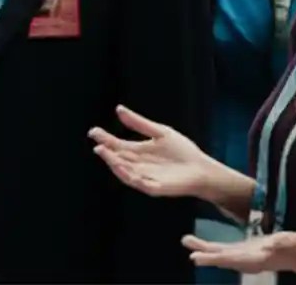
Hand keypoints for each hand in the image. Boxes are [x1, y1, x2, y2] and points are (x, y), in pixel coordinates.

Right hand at [88, 105, 219, 199]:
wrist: (202, 168)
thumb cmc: (183, 151)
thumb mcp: (160, 132)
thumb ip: (139, 123)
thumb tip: (118, 109)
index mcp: (138, 152)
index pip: (117, 145)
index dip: (105, 139)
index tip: (94, 131)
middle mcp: (138, 165)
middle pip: (118, 158)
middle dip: (107, 152)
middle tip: (98, 143)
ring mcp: (145, 177)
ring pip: (124, 171)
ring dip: (113, 163)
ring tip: (104, 153)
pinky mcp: (154, 187)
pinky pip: (138, 182)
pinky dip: (128, 175)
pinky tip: (121, 166)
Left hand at [183, 232, 295, 277]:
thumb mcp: (292, 242)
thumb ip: (281, 243)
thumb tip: (269, 245)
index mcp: (256, 257)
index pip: (231, 258)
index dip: (213, 257)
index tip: (197, 256)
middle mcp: (248, 260)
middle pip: (222, 257)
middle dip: (205, 254)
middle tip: (187, 247)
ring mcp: (247, 257)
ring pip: (222, 254)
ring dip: (205, 249)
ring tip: (186, 241)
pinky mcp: (247, 252)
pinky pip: (227, 251)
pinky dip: (213, 249)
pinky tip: (202, 246)